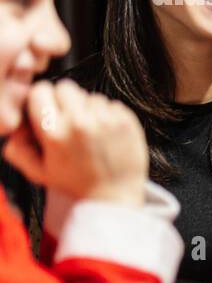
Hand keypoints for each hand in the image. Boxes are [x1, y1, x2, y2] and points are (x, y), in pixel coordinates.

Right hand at [2, 80, 147, 205]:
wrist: (114, 196)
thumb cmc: (76, 184)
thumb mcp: (39, 172)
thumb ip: (18, 149)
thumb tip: (14, 129)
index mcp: (55, 133)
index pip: (41, 90)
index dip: (42, 99)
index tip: (47, 109)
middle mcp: (80, 122)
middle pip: (65, 87)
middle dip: (64, 100)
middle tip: (68, 119)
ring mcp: (106, 120)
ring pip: (90, 95)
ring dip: (87, 108)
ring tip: (89, 131)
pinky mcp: (126, 120)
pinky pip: (111, 103)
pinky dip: (107, 114)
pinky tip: (105, 133)